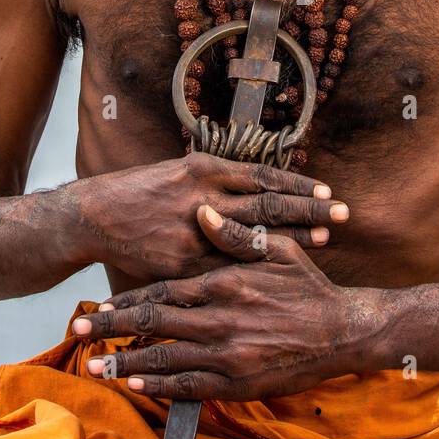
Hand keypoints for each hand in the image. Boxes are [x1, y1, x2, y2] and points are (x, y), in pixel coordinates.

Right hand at [65, 152, 348, 282]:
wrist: (93, 217)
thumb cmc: (137, 193)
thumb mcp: (178, 174)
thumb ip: (216, 182)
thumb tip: (256, 184)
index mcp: (204, 170)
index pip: (263, 176)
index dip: (298, 184)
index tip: (327, 191)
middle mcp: (204, 195)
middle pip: (269, 202)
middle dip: (309, 208)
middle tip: (345, 213)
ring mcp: (195, 230)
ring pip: (256, 233)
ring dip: (293, 235)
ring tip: (325, 238)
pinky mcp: (184, 261)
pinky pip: (227, 263)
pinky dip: (256, 265)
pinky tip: (280, 268)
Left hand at [73, 203, 382, 399]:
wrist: (341, 331)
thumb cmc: (308, 288)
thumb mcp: (275, 250)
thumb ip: (235, 234)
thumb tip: (203, 211)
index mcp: (223, 284)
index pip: (162, 292)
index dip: (127, 299)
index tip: (98, 304)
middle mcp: (218, 320)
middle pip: (153, 324)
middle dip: (112, 330)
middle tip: (78, 334)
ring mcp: (225, 355)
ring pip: (164, 359)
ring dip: (126, 363)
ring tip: (96, 366)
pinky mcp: (237, 382)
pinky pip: (189, 386)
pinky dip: (161, 386)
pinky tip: (137, 385)